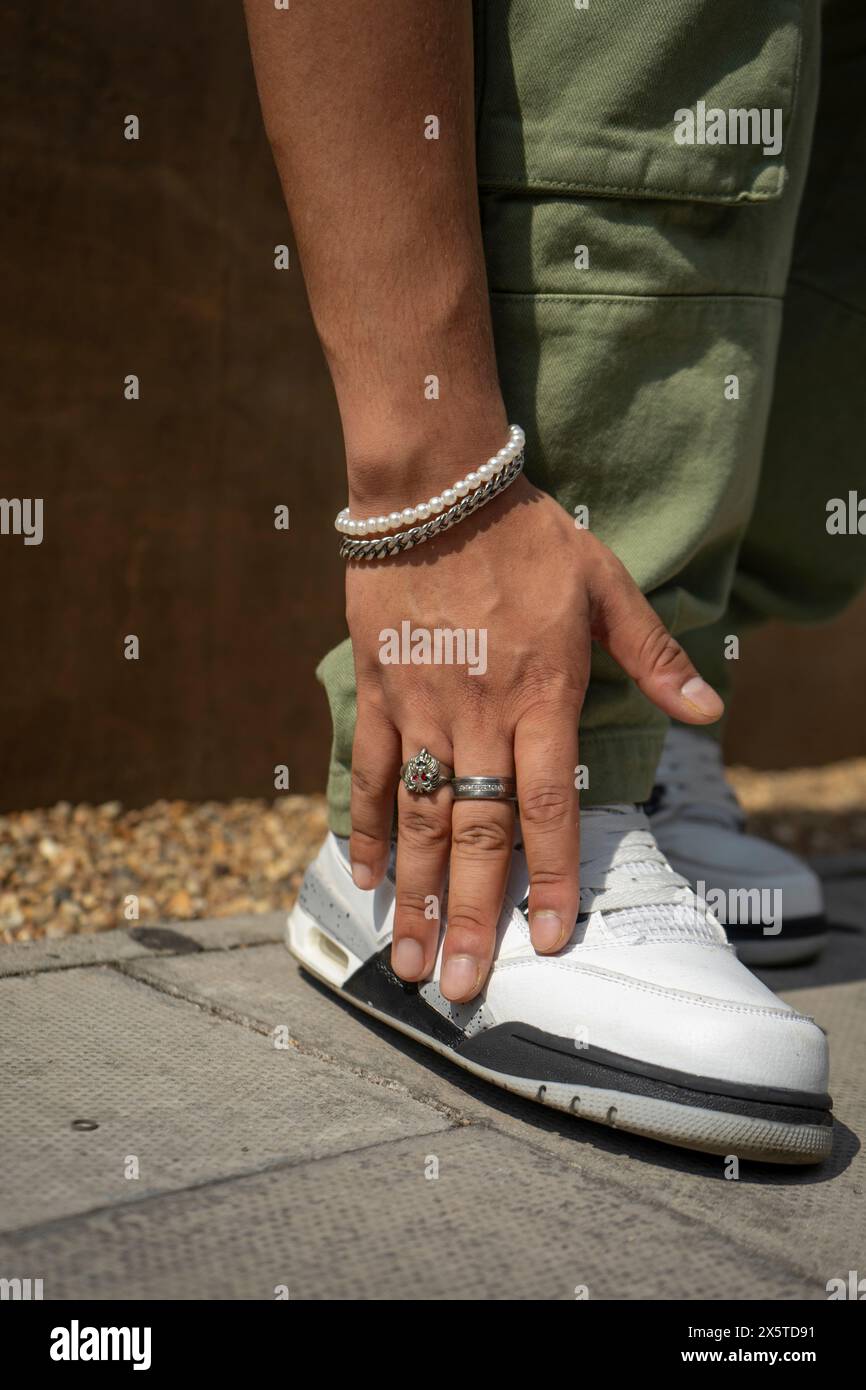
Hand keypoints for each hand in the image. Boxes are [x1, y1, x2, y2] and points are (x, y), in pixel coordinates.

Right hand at [346, 476, 722, 1001]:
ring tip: (408, 958)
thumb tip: (709, 711)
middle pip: (473, 833)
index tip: (546, 941)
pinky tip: (359, 874)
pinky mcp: (377, 692)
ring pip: (414, 818)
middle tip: (459, 986)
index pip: (549, 808)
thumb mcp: (606, 585)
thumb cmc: (528, 537)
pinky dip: (362, 824)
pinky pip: (367, 770)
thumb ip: (653, 656)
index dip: (550, 879)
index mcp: (542, 698)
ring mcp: (421, 709)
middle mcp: (479, 717)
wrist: (435, 489)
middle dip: (468, 915)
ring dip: (411, 892)